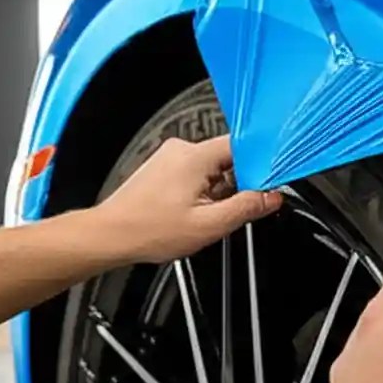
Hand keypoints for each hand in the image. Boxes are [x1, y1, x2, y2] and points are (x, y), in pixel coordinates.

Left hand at [88, 135, 282, 263]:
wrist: (111, 236)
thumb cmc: (149, 229)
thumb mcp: (209, 224)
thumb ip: (246, 207)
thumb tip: (271, 197)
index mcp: (195, 156)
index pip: (243, 146)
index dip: (258, 167)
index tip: (263, 188)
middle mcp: (181, 149)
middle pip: (228, 158)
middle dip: (236, 185)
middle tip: (227, 211)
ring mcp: (170, 158)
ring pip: (212, 169)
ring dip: (217, 191)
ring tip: (201, 216)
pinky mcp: (163, 169)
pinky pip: (195, 174)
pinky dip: (201, 192)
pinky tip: (190, 212)